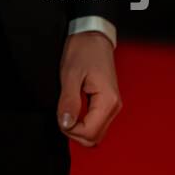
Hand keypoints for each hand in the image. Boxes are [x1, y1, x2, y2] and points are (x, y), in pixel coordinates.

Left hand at [57, 32, 122, 146]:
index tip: (60, 115)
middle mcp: (114, 107)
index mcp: (108, 101)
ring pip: (95, 133)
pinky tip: (74, 108)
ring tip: (67, 109)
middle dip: (74, 132)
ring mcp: (112, 106)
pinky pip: (96, 123)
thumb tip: (66, 124)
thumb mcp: (70, 75)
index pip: (89, 133)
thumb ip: (68, 102)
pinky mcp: (107, 104)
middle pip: (94, 138)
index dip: (70, 130)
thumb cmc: (83, 51)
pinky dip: (83, 122)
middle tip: (62, 114)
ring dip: (79, 128)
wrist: (93, 36)